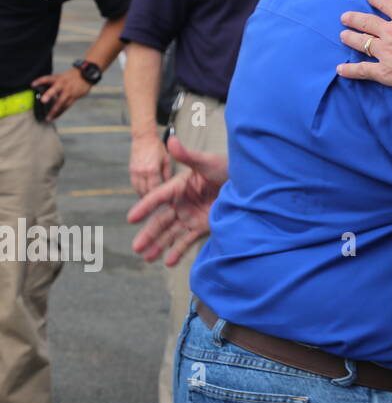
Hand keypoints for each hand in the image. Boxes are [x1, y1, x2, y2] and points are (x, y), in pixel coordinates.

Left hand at [30, 68, 91, 120]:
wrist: (86, 75)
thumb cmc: (71, 77)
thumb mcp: (61, 76)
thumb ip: (53, 83)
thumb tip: (42, 91)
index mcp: (58, 79)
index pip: (47, 79)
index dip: (40, 81)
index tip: (32, 85)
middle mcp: (63, 85)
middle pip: (55, 90)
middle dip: (49, 95)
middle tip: (43, 101)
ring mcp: (69, 91)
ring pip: (61, 102)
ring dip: (54, 110)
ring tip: (48, 117)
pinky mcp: (74, 97)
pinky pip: (66, 106)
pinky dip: (60, 112)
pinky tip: (55, 116)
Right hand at [127, 137, 227, 266]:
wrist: (249, 185)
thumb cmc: (227, 168)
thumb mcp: (207, 162)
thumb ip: (187, 156)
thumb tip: (171, 140)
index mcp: (179, 186)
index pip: (157, 198)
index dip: (144, 207)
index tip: (131, 218)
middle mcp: (182, 203)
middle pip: (161, 220)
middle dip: (148, 234)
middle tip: (135, 247)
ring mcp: (191, 216)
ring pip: (171, 233)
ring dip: (158, 245)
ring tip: (147, 258)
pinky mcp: (202, 226)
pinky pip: (187, 240)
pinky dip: (178, 251)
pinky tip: (169, 262)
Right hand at [129, 132, 172, 196]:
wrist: (143, 138)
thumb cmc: (157, 148)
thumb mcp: (167, 160)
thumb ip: (167, 175)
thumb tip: (168, 187)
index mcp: (152, 169)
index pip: (154, 189)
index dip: (159, 197)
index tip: (165, 201)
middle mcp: (142, 172)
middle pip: (144, 191)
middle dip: (151, 199)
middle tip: (158, 203)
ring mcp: (134, 171)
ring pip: (137, 189)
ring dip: (144, 195)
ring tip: (151, 200)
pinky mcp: (131, 170)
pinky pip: (134, 184)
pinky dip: (139, 189)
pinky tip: (145, 191)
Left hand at [337, 0, 391, 92]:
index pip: (388, 4)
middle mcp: (391, 33)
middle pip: (368, 23)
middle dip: (355, 18)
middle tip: (344, 17)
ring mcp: (385, 52)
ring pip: (361, 43)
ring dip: (350, 38)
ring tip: (342, 35)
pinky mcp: (384, 72)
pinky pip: (362, 70)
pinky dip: (350, 70)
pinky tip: (340, 69)